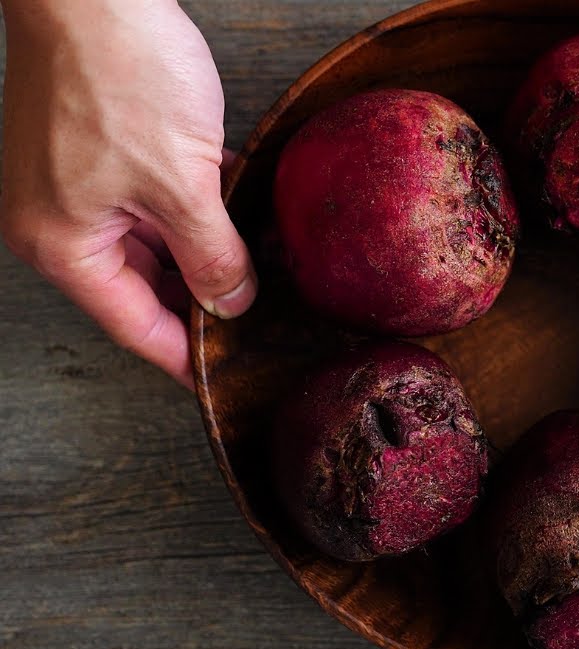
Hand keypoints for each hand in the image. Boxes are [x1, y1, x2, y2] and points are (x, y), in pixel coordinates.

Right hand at [1, 0, 255, 388]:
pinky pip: (147, 209)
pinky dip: (188, 223)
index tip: (223, 380)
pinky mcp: (97, 155)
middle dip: (200, 307)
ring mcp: (75, 188)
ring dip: (199, 262)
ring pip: (149, 249)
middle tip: (257, 329)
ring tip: (254, 282)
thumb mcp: (183, 184)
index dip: (185, 357)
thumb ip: (211, 255)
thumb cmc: (121, 75)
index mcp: (63, 246)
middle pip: (141, 291)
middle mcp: (59, 224)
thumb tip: (230, 304)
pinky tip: (231, 229)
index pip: (136, 326)